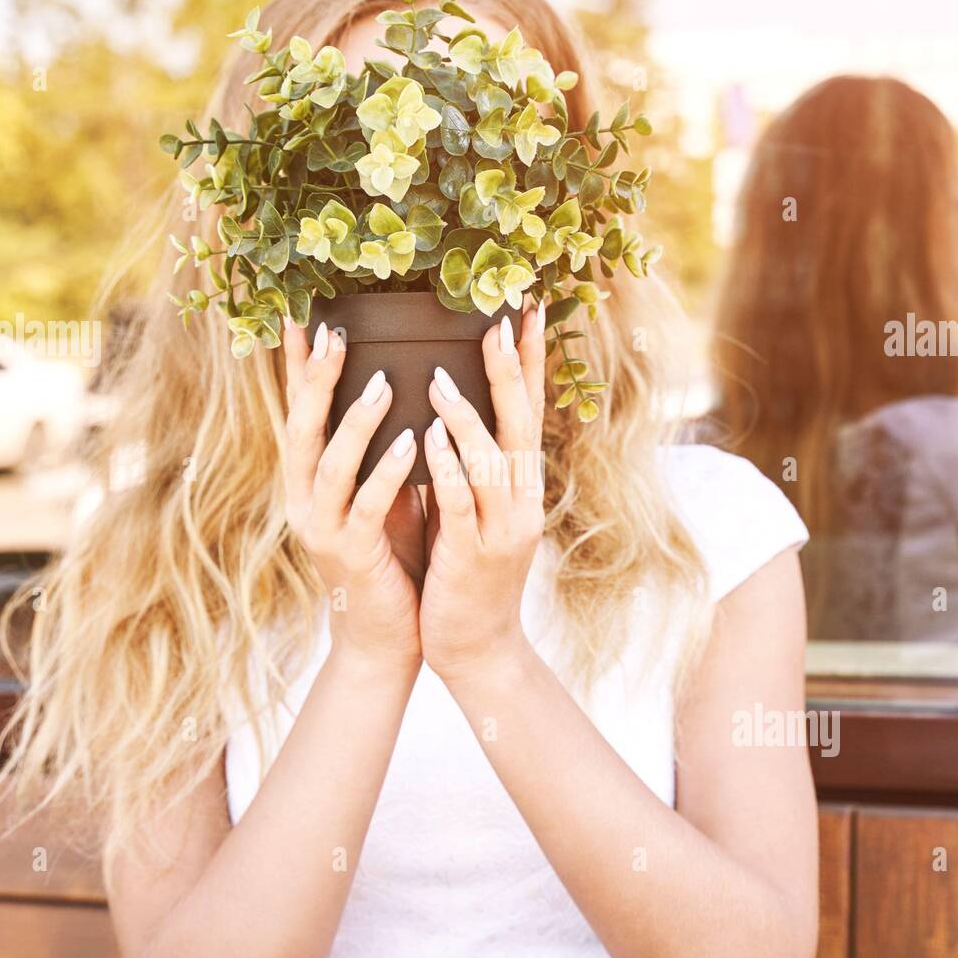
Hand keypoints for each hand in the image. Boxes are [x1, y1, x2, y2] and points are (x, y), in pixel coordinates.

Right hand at [283, 320, 423, 671]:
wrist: (383, 638)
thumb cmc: (389, 560)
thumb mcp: (382, 497)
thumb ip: (381, 452)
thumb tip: (405, 387)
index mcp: (310, 481)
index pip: (299, 410)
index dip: (297, 364)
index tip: (303, 311)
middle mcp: (304, 499)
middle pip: (300, 426)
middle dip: (315, 377)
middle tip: (335, 330)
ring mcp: (321, 528)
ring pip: (330, 461)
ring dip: (356, 418)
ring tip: (382, 378)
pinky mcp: (349, 554)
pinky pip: (367, 504)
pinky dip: (388, 470)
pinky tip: (412, 441)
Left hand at [419, 302, 546, 680]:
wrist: (478, 650)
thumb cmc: (465, 574)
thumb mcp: (473, 512)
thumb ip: (466, 463)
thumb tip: (443, 405)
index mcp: (520, 486)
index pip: (528, 410)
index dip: (530, 360)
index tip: (525, 308)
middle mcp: (522, 500)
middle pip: (521, 423)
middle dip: (510, 369)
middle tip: (499, 317)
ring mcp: (503, 529)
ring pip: (491, 461)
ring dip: (467, 415)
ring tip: (437, 373)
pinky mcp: (475, 556)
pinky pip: (462, 504)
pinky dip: (447, 468)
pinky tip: (427, 437)